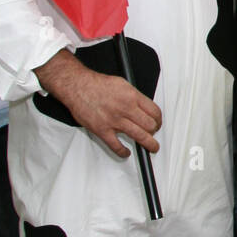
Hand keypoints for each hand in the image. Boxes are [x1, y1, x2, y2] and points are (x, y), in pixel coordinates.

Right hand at [34, 49, 161, 158]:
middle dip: (155, 131)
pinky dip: (123, 152)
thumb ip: (134, 96)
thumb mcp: (122, 84)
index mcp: (132, 96)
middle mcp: (125, 108)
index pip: (154, 111)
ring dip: (149, 144)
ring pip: (139, 136)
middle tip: (154, 134)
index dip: (159, 120)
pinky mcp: (102, 130)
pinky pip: (116, 146)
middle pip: (150, 125)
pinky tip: (126, 152)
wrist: (78, 86)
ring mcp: (114, 121)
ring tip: (151, 147)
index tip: (157, 123)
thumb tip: (144, 107)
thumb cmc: (97, 84)